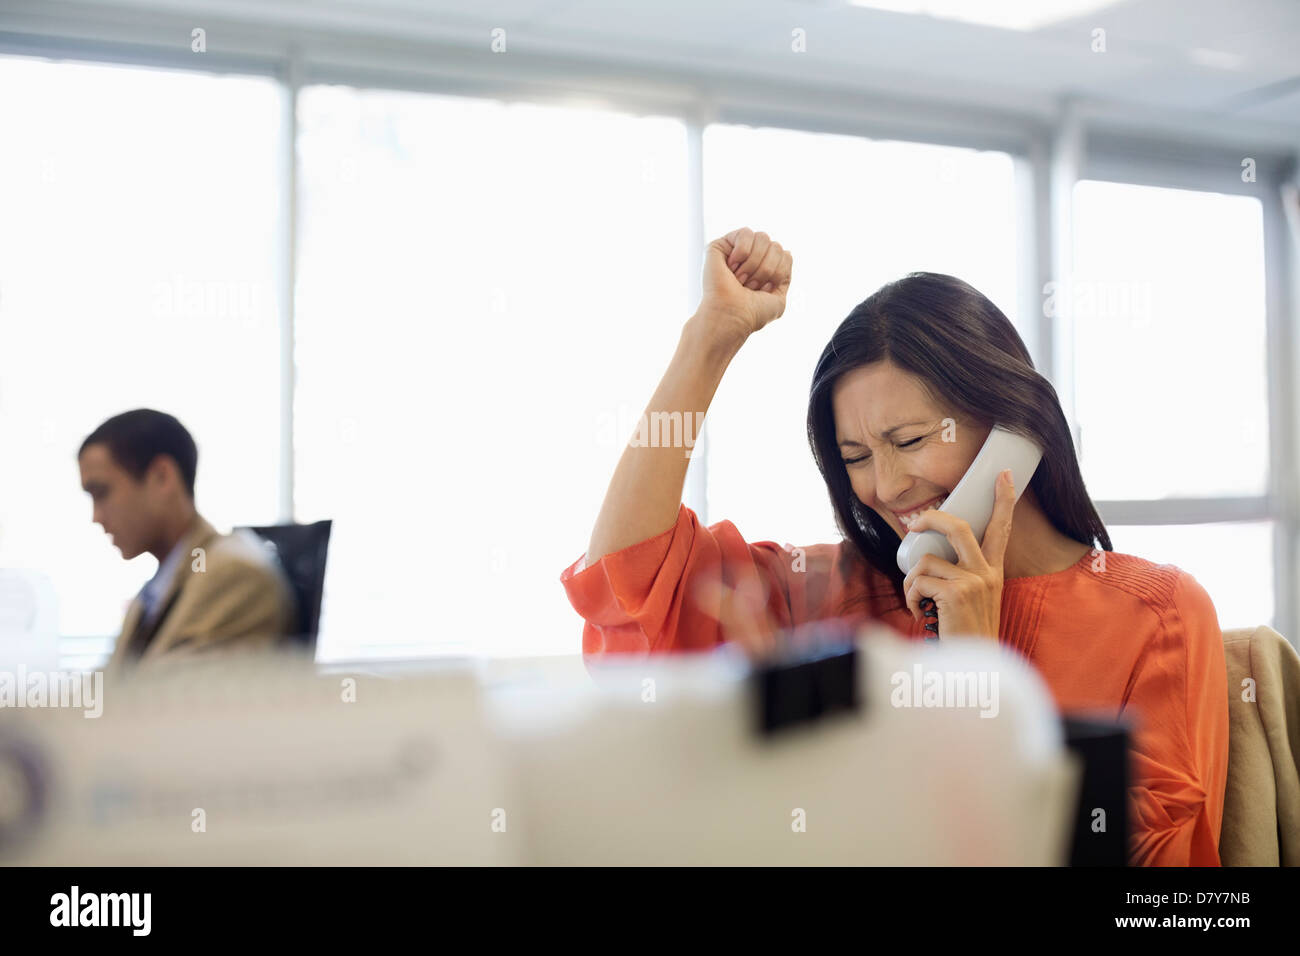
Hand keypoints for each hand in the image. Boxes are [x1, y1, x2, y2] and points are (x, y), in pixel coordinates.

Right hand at [697, 227, 792, 342]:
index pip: (785, 254)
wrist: (731, 315)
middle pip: (775, 245)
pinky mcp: (720, 246)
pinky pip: (745, 233)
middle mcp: (750, 259)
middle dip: (766, 269)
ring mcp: (735, 252)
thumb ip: (785, 276)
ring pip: (762, 238)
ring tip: (740, 279)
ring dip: (754, 263)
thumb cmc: (752, 313)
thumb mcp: (778, 298)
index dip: (778, 273)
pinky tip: (732, 265)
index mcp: (762, 270)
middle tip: (750, 286)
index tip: (764, 290)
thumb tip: (786, 251)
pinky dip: (743, 251)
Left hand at [901, 469, 1016, 640]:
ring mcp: (974, 582)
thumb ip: (959, 575)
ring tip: (918, 600)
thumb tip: (928, 556)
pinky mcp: (956, 594)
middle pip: (959, 527)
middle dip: (932, 518)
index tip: (1003, 476)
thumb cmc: (966, 632)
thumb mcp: (972, 599)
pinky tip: (920, 613)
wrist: (974, 665)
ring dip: (911, 581)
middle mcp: (987, 572)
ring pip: (926, 560)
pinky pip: (919, 582)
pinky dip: (911, 598)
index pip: (1001, 529)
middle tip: (914, 524)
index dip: (1003, 500)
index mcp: (993, 570)